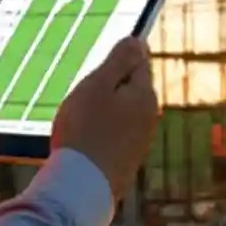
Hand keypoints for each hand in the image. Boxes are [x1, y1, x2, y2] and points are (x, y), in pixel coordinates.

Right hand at [52, 37, 158, 199]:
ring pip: (119, 113)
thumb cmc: (86, 130)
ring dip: (100, 112)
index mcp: (145, 94)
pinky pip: (112, 136)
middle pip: (128, 89)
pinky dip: (97, 134)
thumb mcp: (98, 86)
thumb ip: (119, 61)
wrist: (82, 186)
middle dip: (106, 88)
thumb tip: (138, 39)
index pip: (138, 61)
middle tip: (80, 98)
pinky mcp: (125, 161)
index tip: (95, 70)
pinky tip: (80, 143)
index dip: (115, 60)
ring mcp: (139, 142)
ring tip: (76, 123)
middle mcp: (149, 117)